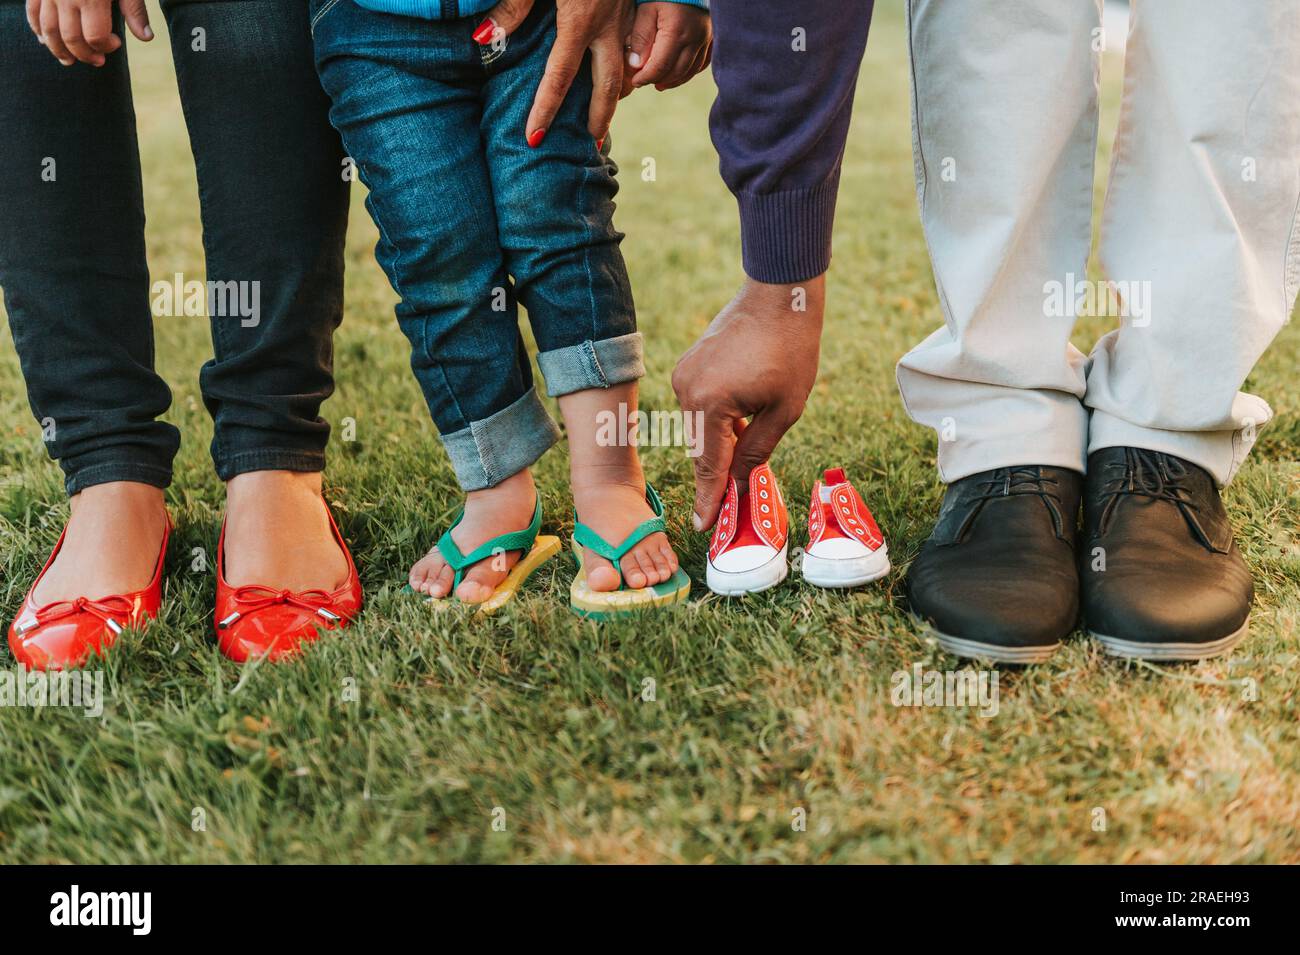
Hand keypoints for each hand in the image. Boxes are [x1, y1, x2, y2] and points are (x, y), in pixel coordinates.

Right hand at [27, 0, 151, 66]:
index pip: (96, 36)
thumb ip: (134, 9)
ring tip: (69, 60)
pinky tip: (45, 40)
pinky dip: (37, 29)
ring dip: (57, 49)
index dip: (106, 46)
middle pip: (71, 38)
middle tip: (97, 60)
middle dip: (85, 54)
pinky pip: (32, 12)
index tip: (116, 43)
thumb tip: (146, 38)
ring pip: (48, 29)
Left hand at [475, 0, 632, 145]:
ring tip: (604, 116)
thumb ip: (511, 7)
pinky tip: (619, 78)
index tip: (534, 138)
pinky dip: (628, 69)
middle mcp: (607, 26)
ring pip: (628, 70)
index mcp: (579, 21)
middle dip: (599, 119)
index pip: (560, 77)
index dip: (545, 110)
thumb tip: (484, 38)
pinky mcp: (633, 7)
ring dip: (617, 95)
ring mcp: (625, 18)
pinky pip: (636, 50)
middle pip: (607, 86)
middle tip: (591, 144)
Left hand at [624, 2, 710, 93]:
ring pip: (689, 71)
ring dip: (672, 80)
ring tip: (658, 82)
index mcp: (676, 32)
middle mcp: (694, 39)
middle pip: (675, 73)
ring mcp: (705, 40)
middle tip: (644, 81)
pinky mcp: (711, 39)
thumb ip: (640, 37)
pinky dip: (688, 72)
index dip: (645, 78)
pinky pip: (701, 64)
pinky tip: (677, 74)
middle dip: (658, 80)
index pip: (659, 67)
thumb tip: (636, 65)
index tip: (635, 81)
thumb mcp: (646, 9)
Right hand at [672, 276, 825, 531]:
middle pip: (700, 449)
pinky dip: (715, 421)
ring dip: (719, 445)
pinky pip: (698, 406)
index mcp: (710, 405)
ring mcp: (683, 376)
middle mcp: (686, 392)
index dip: (709, 499)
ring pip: (699, 429)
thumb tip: (739, 485)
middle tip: (731, 502)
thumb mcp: (784, 410)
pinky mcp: (687, 365)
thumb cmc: (790, 350)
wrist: (779, 295)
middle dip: (717, 474)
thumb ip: (757, 451)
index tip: (702, 526)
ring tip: (744, 453)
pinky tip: (740, 421)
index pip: (710, 465)